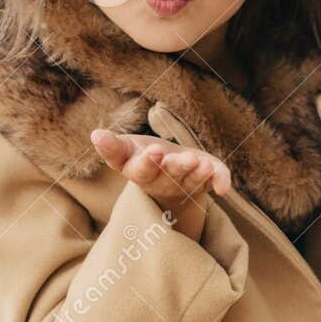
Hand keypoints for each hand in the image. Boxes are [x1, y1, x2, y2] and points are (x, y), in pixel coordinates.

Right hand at [90, 129, 230, 239]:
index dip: (147, 163)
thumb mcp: (125, 149)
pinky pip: (213, 182)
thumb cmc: (141, 157)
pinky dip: (220, 181)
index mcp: (139, 172)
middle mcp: (162, 182)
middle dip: (176, 168)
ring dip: (197, 173)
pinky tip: (224, 186)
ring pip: (190, 181)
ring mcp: (184, 184)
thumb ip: (112, 146)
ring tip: (201, 162)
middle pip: (168, 177)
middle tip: (184, 158)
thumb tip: (95, 135)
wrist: (165, 174)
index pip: (140, 171)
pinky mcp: (204, 181)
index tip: (153, 151)